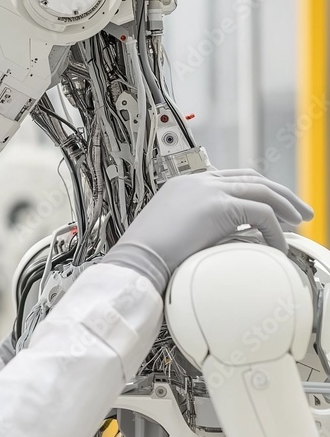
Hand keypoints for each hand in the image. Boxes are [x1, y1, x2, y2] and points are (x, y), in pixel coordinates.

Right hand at [101, 169, 313, 293]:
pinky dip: (274, 230)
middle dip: (281, 195)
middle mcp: (198, 181)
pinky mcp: (218, 206)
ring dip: (286, 207)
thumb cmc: (150, 254)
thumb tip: (227, 234)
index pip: (232, 178)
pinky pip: (261, 214)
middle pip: (253, 178)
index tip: (275, 208)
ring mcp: (207, 190)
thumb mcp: (177, 229)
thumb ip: (200, 223)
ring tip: (299, 223)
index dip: (258, 191)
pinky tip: (277, 245)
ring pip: (262, 191)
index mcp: (186, 183)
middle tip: (299, 212)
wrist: (137, 259)